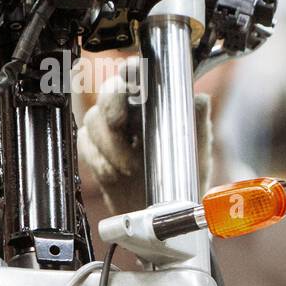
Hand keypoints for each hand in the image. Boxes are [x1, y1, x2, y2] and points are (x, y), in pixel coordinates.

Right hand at [78, 55, 211, 214]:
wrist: (168, 215)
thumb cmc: (187, 180)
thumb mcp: (199, 152)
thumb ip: (199, 125)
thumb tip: (201, 99)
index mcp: (156, 107)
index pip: (138, 77)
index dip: (130, 70)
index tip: (130, 74)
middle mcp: (132, 115)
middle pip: (109, 93)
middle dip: (110, 105)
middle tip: (119, 124)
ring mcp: (112, 134)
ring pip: (93, 120)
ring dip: (108, 144)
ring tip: (128, 167)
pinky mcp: (97, 153)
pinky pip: (84, 145)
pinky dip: (97, 159)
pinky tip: (114, 174)